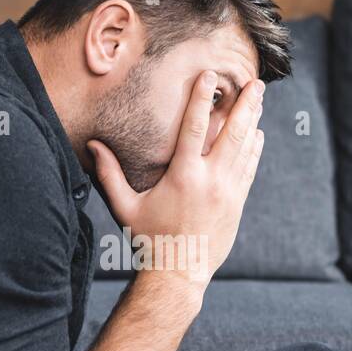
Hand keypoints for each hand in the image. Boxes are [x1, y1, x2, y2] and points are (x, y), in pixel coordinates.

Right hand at [87, 69, 264, 287]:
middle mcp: (210, 180)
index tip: (208, 76)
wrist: (179, 274)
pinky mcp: (236, 203)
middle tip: (254, 81)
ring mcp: (227, 192)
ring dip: (253, 121)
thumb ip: (109, 174)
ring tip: (258, 99)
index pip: (194, 127)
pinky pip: (249, 169)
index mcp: (183, 175)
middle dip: (245, 104)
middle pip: (232, 132)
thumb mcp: (125, 207)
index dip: (201, 98)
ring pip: (245, 148)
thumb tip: (92, 145)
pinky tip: (257, 135)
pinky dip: (253, 149)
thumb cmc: (149, 239)